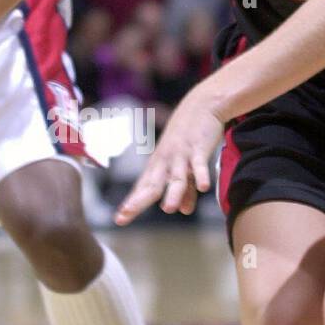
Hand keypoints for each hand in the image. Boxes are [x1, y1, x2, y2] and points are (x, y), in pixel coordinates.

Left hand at [114, 90, 223, 224]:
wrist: (202, 104)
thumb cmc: (189, 137)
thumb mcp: (184, 165)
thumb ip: (186, 190)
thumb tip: (185, 211)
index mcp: (159, 166)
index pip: (143, 189)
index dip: (132, 203)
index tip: (120, 220)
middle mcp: (165, 161)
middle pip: (152, 185)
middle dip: (140, 200)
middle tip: (127, 213)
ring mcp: (181, 154)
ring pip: (176, 177)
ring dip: (173, 193)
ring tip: (168, 209)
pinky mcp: (198, 147)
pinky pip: (199, 163)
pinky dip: (201, 174)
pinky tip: (204, 187)